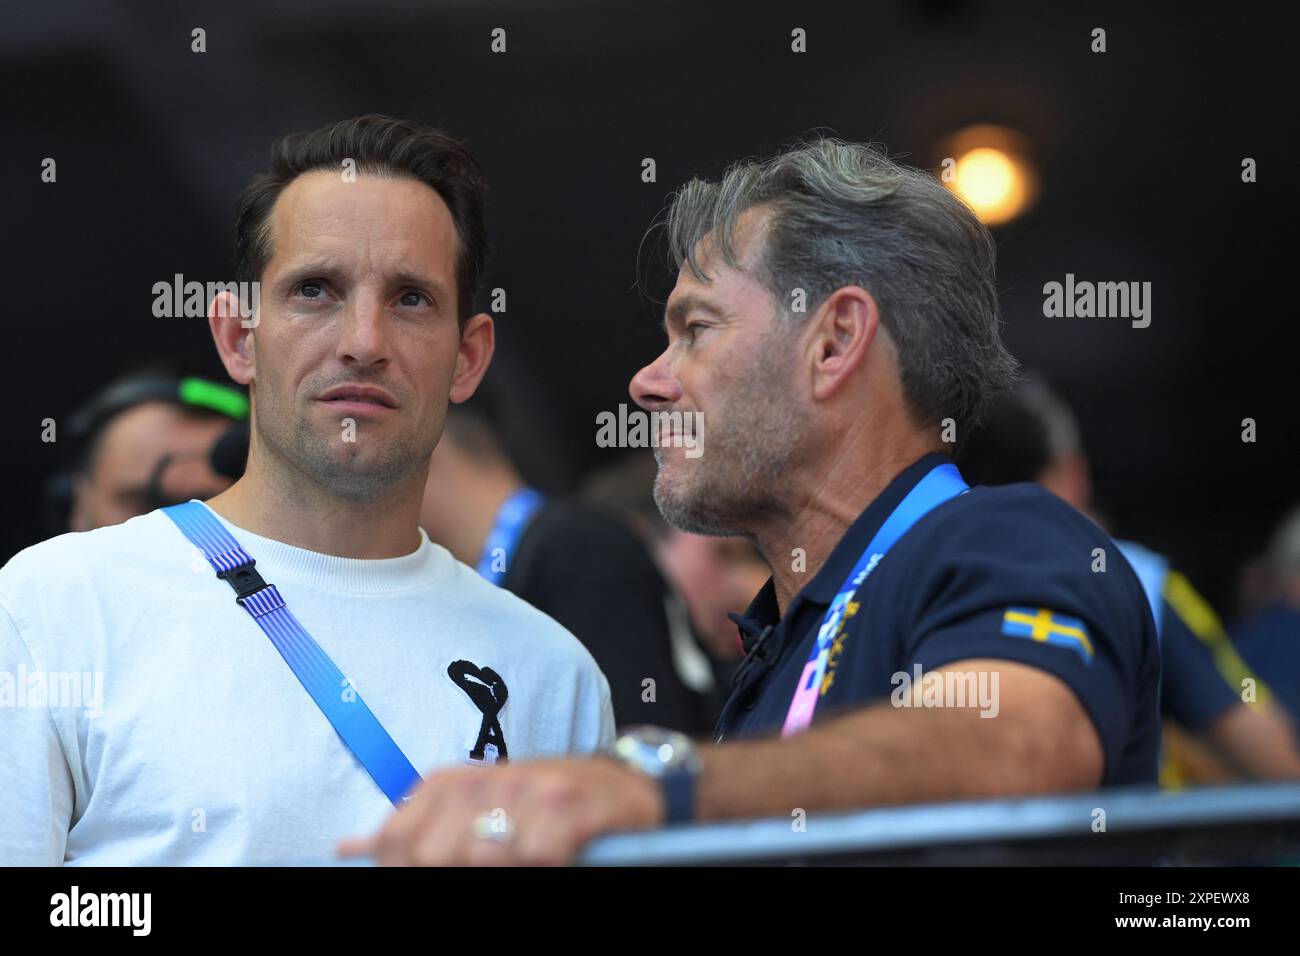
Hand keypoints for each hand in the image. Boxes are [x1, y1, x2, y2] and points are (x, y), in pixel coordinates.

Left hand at [337, 756, 664, 865]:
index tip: (435, 872)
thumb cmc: (542, 803)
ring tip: (524, 858)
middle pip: (433, 856)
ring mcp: (527, 792)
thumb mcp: (472, 807)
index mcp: (449, 782)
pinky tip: (557, 855)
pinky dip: (546, 862)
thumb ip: (415, 828)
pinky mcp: (568, 807)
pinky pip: (537, 857)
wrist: (621, 785)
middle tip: (494, 865)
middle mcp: (483, 780)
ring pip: (484, 859)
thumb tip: (348, 849)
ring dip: (506, 867)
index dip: (405, 870)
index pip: (397, 844)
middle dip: (455, 871)